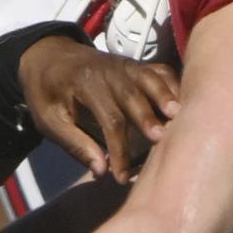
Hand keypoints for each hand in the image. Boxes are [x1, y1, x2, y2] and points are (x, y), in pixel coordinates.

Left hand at [20, 37, 178, 180]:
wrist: (48, 56)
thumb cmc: (48, 93)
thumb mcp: (50, 120)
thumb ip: (76, 144)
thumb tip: (102, 170)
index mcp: (85, 83)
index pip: (109, 118)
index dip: (119, 149)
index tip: (122, 176)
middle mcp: (109, 70)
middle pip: (134, 95)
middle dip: (148, 118)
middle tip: (162, 141)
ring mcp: (126, 65)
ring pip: (151, 79)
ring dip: (167, 97)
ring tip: (180, 117)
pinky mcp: (137, 65)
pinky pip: (160, 71)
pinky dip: (174, 85)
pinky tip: (185, 105)